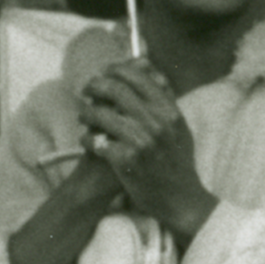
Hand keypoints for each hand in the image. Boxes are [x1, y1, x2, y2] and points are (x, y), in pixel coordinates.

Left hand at [78, 57, 216, 243]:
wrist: (180, 199)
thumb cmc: (176, 161)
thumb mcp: (179, 126)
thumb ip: (163, 97)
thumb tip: (145, 64)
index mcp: (169, 110)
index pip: (137, 76)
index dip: (115, 70)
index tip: (104, 73)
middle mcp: (156, 123)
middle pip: (115, 89)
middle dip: (94, 86)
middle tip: (86, 90)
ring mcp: (141, 141)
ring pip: (99, 113)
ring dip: (86, 112)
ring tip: (84, 116)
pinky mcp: (126, 160)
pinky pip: (95, 140)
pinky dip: (88, 139)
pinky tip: (89, 141)